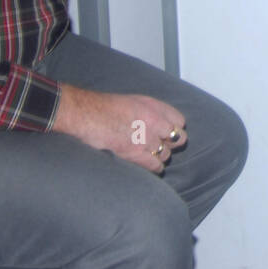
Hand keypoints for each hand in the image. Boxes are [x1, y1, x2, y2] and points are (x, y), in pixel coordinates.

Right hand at [52, 84, 188, 173]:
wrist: (87, 114)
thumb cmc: (106, 107)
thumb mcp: (134, 101)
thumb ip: (152, 110)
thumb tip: (162, 122)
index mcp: (155, 107)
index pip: (180, 121)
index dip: (173, 128)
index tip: (167, 132)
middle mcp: (155, 121)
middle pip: (178, 139)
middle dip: (171, 143)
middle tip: (162, 145)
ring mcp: (147, 138)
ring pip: (166, 154)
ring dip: (159, 155)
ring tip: (149, 154)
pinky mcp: (136, 153)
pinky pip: (156, 166)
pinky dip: (154, 167)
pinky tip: (148, 164)